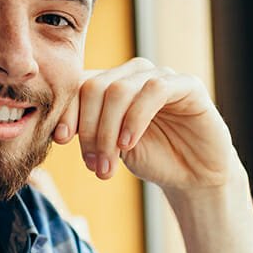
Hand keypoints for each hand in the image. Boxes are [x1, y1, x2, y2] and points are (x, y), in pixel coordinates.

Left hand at [55, 58, 239, 192]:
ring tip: (109, 164)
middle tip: (93, 164)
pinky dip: (135, 118)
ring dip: (109, 130)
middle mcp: (136, 75)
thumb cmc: (153, 159)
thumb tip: (58, 131)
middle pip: (97, 87)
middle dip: (90, 129)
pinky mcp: (188, 86)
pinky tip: (130, 144)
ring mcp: (162, 76)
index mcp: (114, 84)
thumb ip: (90, 132)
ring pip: (121, 89)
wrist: (194, 177)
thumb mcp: (112, 147)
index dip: (68, 110)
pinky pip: (154, 90)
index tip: (61, 140)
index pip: (81, 85)